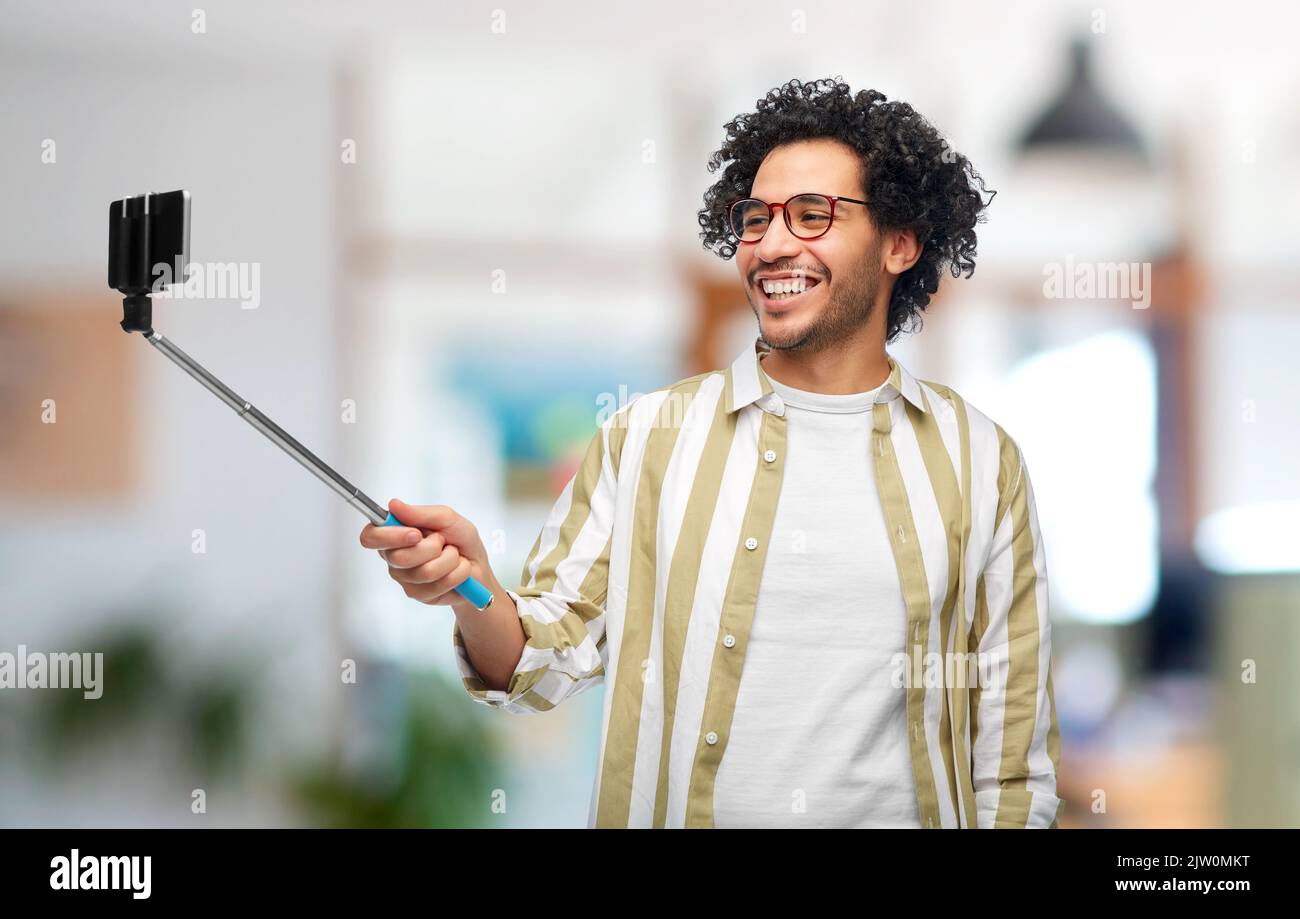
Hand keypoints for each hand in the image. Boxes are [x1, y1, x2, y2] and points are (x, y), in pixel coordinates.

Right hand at [359, 498, 499, 613]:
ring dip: (449, 560)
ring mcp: (405, 579)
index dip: (387, 536)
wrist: (479, 566)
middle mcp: (394, 558)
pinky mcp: (419, 595)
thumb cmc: (461, 540)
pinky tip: (458, 570)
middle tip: (443, 542)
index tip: (415, 534)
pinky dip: (457, 573)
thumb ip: (420, 513)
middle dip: (431, 547)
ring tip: (454, 556)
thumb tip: (393, 505)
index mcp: (395, 535)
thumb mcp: (447, 518)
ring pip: (423, 571)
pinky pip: (437, 584)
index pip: (370, 537)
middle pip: (399, 557)